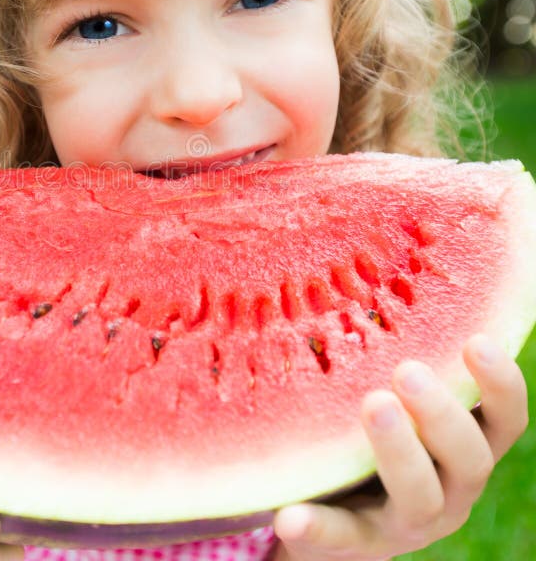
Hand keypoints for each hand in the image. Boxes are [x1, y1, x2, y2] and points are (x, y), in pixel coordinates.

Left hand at [272, 334, 528, 560]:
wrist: (340, 518)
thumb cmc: (375, 435)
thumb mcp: (400, 401)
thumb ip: (406, 356)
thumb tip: (378, 262)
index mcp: (465, 447)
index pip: (505, 420)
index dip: (500, 384)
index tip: (477, 341)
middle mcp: (451, 487)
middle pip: (469, 457)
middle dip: (443, 414)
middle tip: (407, 371)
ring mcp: (407, 523)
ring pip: (420, 495)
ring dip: (398, 451)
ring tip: (373, 405)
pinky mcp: (358, 544)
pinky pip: (339, 538)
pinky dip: (318, 527)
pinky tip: (289, 514)